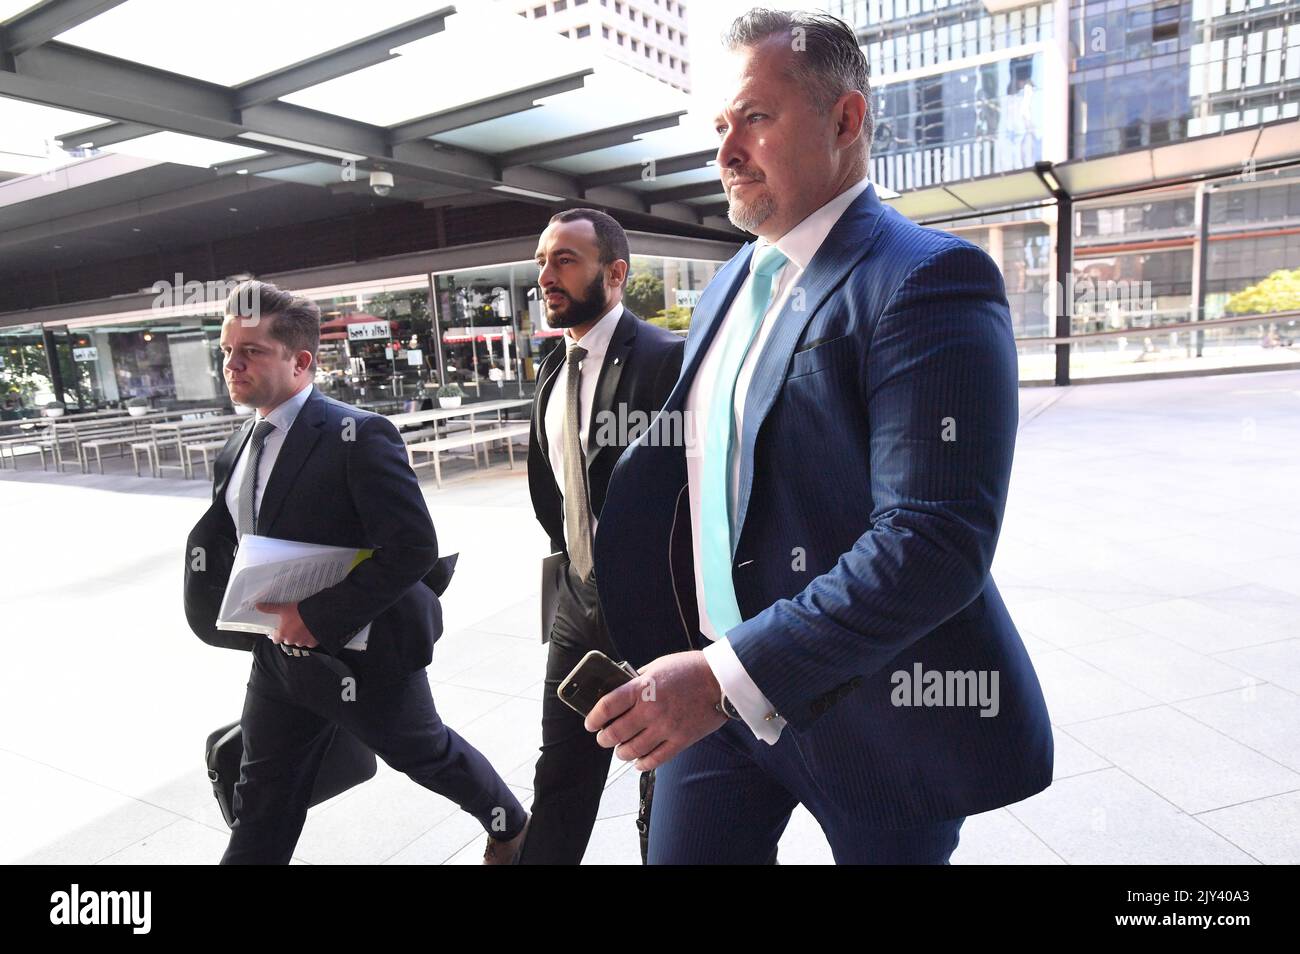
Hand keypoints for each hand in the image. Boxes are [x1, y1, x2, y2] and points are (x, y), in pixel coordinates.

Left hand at [255, 601, 318, 648]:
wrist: (317, 614)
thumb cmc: (299, 612)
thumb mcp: (283, 608)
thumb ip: (270, 608)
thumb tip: (258, 606)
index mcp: (283, 634)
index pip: (275, 639)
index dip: (277, 634)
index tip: (280, 628)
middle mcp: (291, 640)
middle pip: (287, 640)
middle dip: (290, 634)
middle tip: (293, 624)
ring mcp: (303, 642)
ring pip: (299, 641)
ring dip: (300, 636)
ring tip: (303, 626)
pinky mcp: (313, 643)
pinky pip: (309, 642)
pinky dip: (310, 637)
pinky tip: (311, 629)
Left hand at [584, 651, 726, 770]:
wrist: (721, 680)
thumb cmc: (690, 669)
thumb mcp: (658, 666)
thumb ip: (638, 680)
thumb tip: (621, 689)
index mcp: (642, 688)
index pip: (608, 706)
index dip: (594, 717)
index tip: (590, 723)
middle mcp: (651, 710)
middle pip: (616, 733)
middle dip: (605, 738)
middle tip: (603, 738)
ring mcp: (666, 727)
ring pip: (633, 750)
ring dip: (621, 753)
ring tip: (620, 750)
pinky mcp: (681, 740)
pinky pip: (656, 759)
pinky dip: (643, 763)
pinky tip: (638, 761)